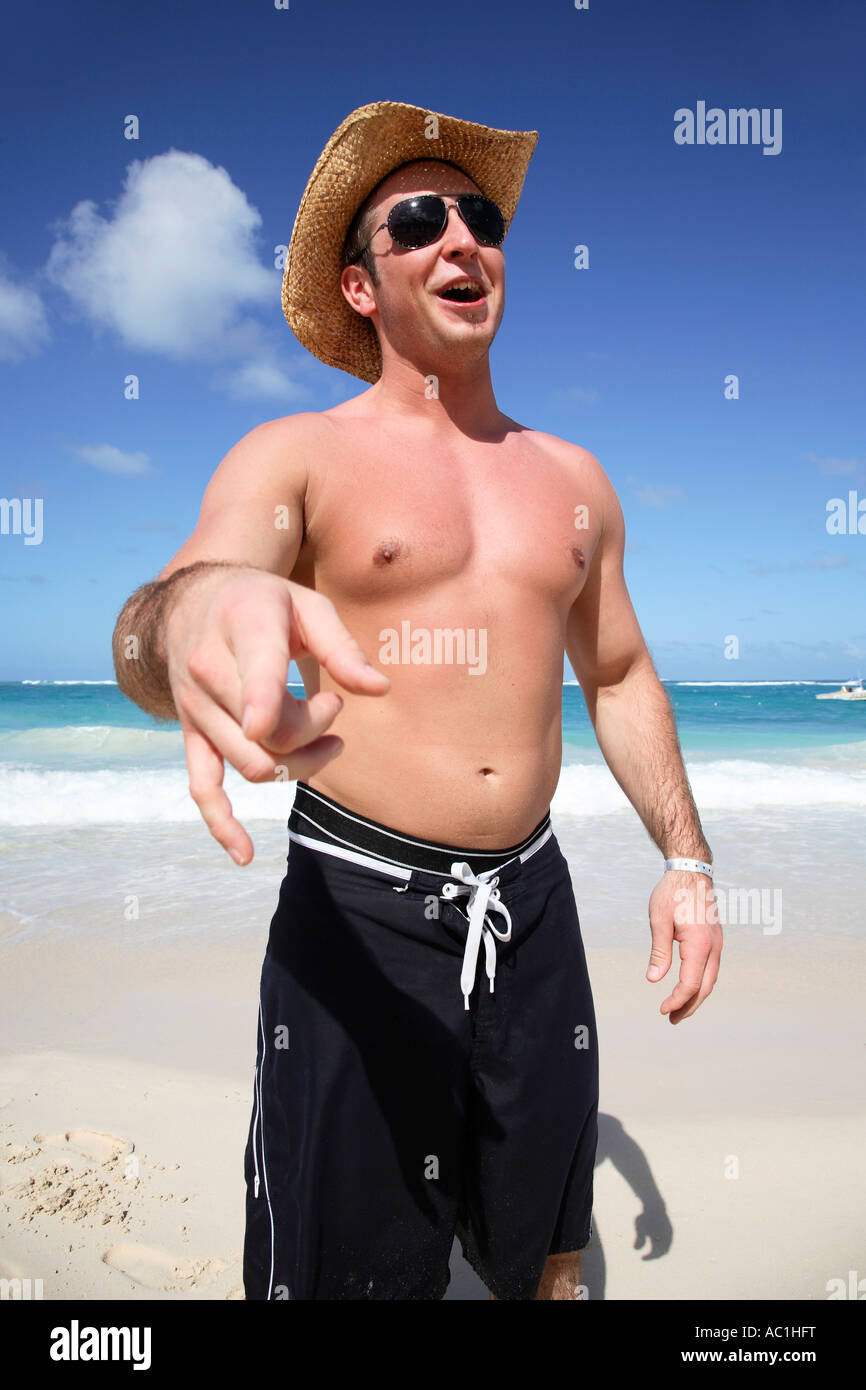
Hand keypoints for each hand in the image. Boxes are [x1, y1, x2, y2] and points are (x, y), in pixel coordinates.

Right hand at [165, 571, 389, 863]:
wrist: (190, 603)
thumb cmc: (261, 602)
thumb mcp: (307, 605)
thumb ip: (342, 647)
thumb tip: (378, 690)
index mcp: (244, 629)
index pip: (256, 675)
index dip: (269, 705)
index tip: (307, 716)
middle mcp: (209, 673)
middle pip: (270, 733)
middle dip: (316, 730)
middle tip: (334, 705)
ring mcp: (196, 710)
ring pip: (253, 764)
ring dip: (300, 765)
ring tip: (329, 739)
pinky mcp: (192, 736)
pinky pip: (202, 786)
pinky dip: (221, 823)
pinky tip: (244, 854)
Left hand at [646, 871, 721, 1022]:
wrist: (691, 870)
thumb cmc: (672, 893)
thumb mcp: (659, 921)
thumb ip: (659, 952)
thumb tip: (653, 979)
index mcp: (700, 944)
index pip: (690, 983)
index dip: (677, 1000)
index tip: (662, 1010)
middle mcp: (714, 946)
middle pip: (705, 987)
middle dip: (689, 1006)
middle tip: (671, 1019)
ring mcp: (717, 943)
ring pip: (710, 979)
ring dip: (696, 996)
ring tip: (679, 1008)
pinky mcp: (715, 939)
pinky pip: (711, 968)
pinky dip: (701, 982)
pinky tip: (688, 986)